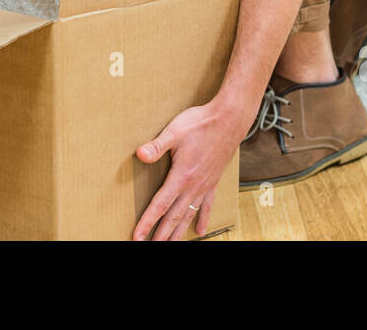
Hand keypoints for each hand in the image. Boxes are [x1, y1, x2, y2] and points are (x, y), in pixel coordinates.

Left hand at [132, 99, 250, 240]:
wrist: (229, 120)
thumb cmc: (201, 123)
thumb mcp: (174, 131)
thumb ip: (157, 146)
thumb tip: (140, 154)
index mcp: (181, 176)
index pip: (160, 205)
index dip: (147, 222)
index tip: (137, 236)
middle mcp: (193, 186)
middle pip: (173, 216)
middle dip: (160, 235)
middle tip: (149, 247)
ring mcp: (204, 186)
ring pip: (189, 215)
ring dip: (178, 232)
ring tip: (170, 245)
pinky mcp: (213, 182)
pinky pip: (207, 206)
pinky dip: (203, 219)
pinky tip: (200, 232)